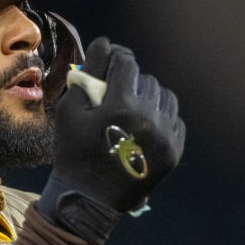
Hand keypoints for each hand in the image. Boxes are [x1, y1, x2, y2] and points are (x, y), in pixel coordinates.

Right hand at [35, 37, 185, 244]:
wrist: (90, 200)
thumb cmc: (74, 153)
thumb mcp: (70, 111)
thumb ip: (88, 74)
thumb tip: (104, 44)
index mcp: (120, 106)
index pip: (126, 63)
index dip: (116, 57)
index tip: (110, 60)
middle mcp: (149, 118)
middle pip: (146, 79)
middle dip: (130, 81)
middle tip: (116, 93)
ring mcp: (165, 136)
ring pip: (165, 97)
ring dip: (149, 97)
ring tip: (133, 108)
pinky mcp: (175, 151)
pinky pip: (175, 119)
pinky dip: (161, 117)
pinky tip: (145, 125)